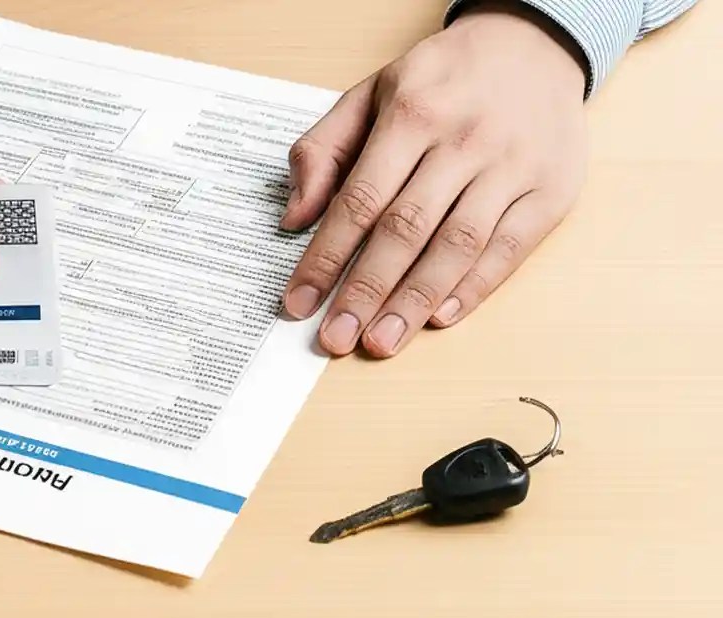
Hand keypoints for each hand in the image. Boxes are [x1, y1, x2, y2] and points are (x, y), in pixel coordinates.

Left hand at [280, 0, 586, 356]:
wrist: (533, 45)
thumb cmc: (440, 80)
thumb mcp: (369, 94)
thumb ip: (322, 152)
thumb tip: (294, 217)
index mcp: (412, 114)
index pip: (359, 200)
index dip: (325, 258)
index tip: (299, 302)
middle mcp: (465, 140)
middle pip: (406, 230)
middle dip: (366, 291)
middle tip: (337, 338)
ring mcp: (513, 166)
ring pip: (457, 246)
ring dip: (415, 301)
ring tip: (381, 341)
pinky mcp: (552, 189)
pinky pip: (510, 249)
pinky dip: (474, 288)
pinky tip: (438, 318)